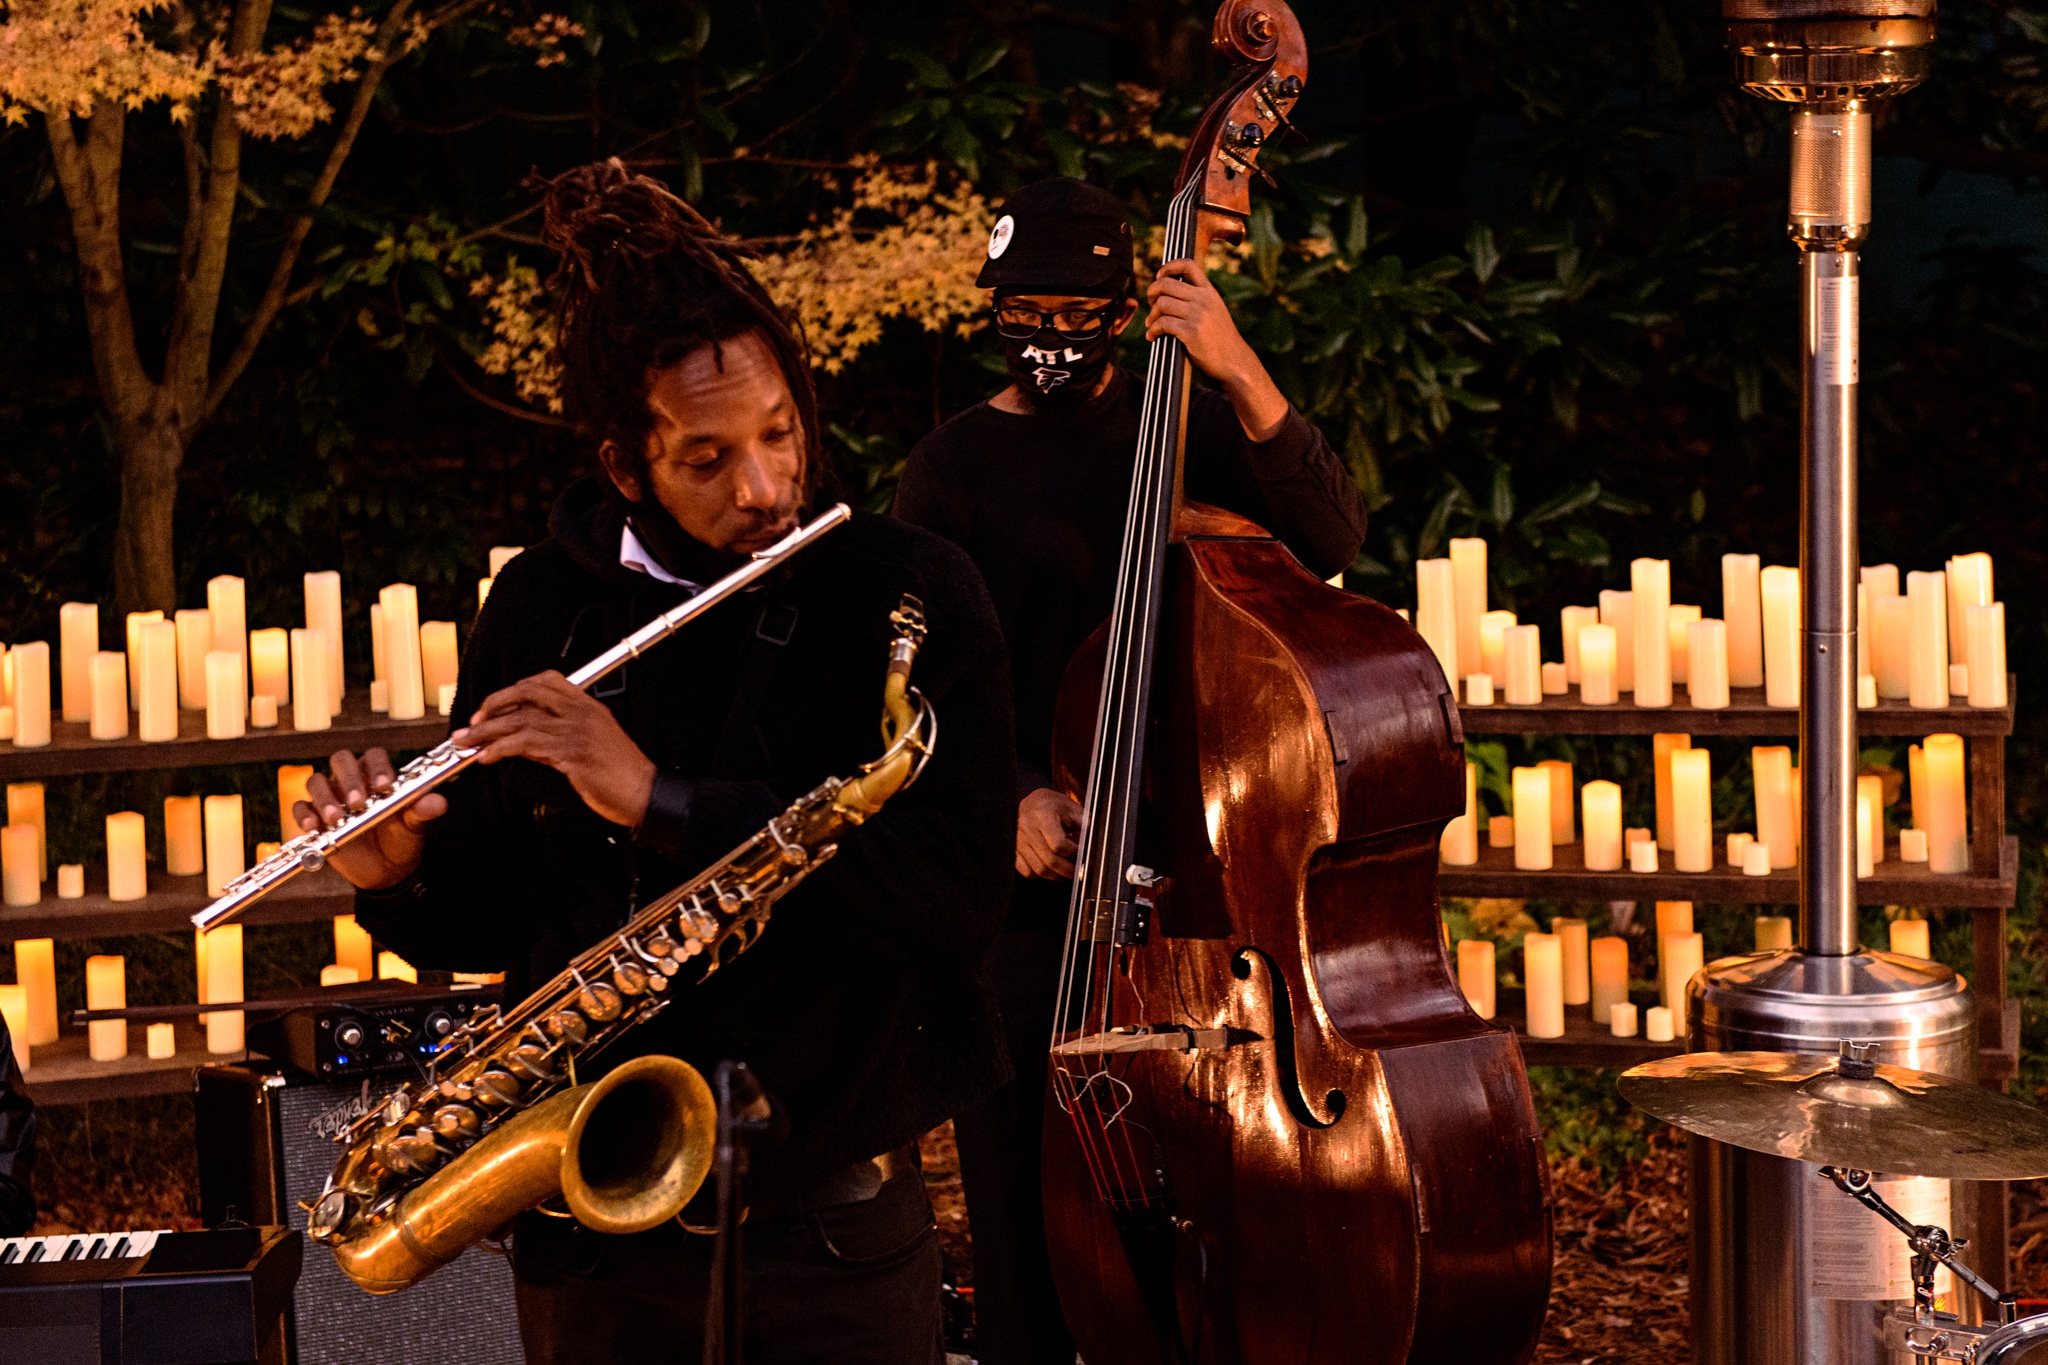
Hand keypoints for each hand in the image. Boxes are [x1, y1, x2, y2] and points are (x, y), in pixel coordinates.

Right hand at [298, 748, 446, 890]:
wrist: (388, 869)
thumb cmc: (402, 838)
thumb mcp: (414, 825)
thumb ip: (423, 811)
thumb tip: (438, 802)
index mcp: (377, 775)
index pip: (373, 757)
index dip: (377, 768)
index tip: (384, 787)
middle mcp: (351, 781)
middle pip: (341, 761)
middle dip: (349, 779)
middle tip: (358, 802)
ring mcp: (330, 797)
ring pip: (316, 781)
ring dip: (325, 798)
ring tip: (336, 818)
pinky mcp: (315, 818)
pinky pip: (301, 808)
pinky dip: (304, 816)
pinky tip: (314, 828)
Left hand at [453, 672, 657, 829]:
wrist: (644, 793)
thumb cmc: (621, 774)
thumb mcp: (590, 746)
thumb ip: (558, 738)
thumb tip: (525, 741)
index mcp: (588, 706)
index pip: (546, 681)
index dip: (515, 690)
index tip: (495, 706)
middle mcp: (581, 712)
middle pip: (527, 693)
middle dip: (493, 704)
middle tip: (473, 721)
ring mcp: (576, 730)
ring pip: (520, 720)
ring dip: (487, 731)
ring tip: (467, 743)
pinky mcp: (571, 752)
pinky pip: (526, 744)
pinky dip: (501, 749)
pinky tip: (488, 757)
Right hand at [1017, 787, 1082, 879]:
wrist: (1030, 801)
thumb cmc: (1051, 805)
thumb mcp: (1071, 808)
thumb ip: (1085, 824)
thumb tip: (1094, 843)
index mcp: (1042, 816)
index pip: (1058, 844)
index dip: (1074, 853)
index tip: (1084, 854)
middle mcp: (1027, 830)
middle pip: (1050, 861)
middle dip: (1069, 870)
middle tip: (1080, 870)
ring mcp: (1018, 842)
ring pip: (1039, 870)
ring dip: (1057, 875)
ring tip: (1069, 871)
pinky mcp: (1014, 851)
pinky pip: (1027, 872)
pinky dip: (1042, 875)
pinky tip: (1052, 869)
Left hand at [1146, 260, 1289, 440]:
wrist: (1234, 361)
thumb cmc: (1220, 339)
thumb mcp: (1214, 311)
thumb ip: (1197, 300)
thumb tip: (1167, 294)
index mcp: (1209, 291)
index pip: (1188, 265)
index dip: (1168, 267)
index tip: (1159, 278)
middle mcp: (1203, 299)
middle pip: (1166, 284)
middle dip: (1152, 293)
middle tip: (1151, 305)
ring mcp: (1198, 315)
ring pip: (1161, 303)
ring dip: (1151, 315)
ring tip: (1151, 325)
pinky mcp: (1191, 332)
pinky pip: (1162, 324)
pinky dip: (1153, 330)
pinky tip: (1153, 337)